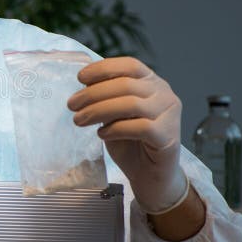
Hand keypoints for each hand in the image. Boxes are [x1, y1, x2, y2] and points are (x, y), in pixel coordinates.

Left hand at [67, 57, 186, 213]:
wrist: (150, 176)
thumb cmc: (131, 142)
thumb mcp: (114, 114)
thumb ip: (106, 98)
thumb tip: (84, 83)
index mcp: (152, 83)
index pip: (130, 65)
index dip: (103, 68)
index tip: (80, 78)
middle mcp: (164, 94)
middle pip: (126, 85)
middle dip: (93, 94)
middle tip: (72, 105)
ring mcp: (170, 115)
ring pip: (131, 104)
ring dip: (99, 110)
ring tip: (79, 120)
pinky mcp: (168, 136)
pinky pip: (139, 127)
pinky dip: (115, 129)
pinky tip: (102, 135)